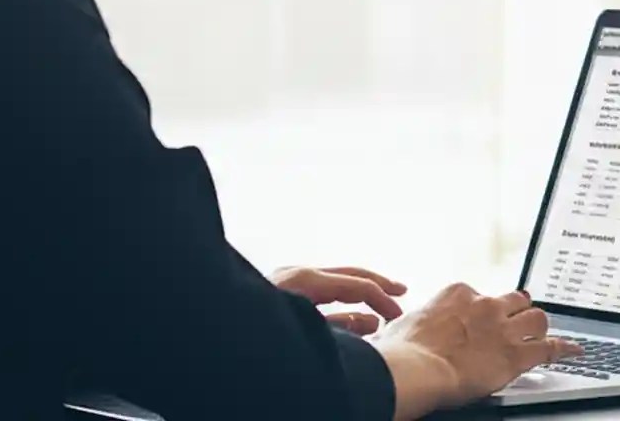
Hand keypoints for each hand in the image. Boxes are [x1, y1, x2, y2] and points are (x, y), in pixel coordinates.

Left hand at [270, 266, 406, 334]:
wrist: (216, 346)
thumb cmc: (267, 340)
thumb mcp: (309, 335)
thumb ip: (343, 327)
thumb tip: (372, 321)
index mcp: (303, 281)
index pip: (355, 284)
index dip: (382, 299)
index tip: (399, 318)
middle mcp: (295, 274)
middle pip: (345, 274)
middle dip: (376, 284)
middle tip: (402, 292)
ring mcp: (283, 282)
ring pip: (330, 283)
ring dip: (357, 293)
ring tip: (379, 307)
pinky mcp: (277, 294)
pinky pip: (315, 293)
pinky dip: (337, 302)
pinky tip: (349, 316)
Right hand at [372, 284, 581, 419]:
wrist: (415, 368)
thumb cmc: (403, 350)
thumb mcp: (404, 324)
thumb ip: (417, 323)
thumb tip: (403, 331)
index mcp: (457, 293)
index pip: (479, 295)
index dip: (481, 310)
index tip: (479, 319)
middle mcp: (485, 305)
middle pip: (514, 300)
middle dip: (516, 309)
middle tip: (517, 318)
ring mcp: (503, 329)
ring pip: (537, 318)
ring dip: (538, 326)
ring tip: (540, 332)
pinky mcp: (516, 355)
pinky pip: (550, 348)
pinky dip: (564, 349)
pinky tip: (573, 351)